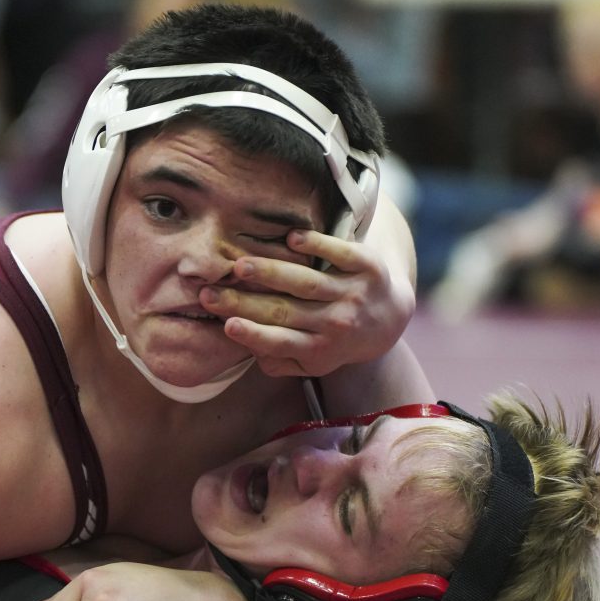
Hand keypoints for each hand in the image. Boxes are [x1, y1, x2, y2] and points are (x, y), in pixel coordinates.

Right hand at [199, 220, 414, 379]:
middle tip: (210, 292)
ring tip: (241, 266)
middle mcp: (338, 324)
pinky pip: (340, 254)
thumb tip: (247, 349)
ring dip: (272, 274)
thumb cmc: (337, 339)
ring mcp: (354, 295)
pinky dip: (317, 246)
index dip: (254, 335)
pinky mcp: (369, 267)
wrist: (389, 317)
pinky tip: (292, 239)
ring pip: (307, 283)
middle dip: (244, 302)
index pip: (282, 343)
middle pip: (284, 312)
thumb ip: (280, 360)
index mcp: (321, 351)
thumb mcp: (314, 361)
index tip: (227, 325)